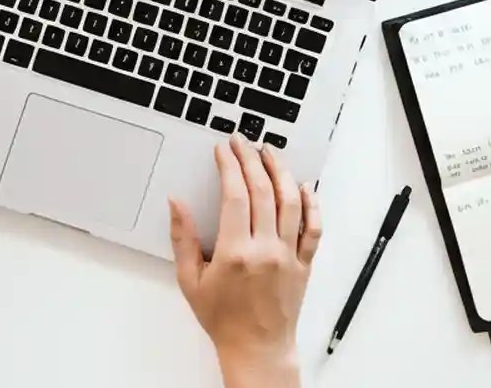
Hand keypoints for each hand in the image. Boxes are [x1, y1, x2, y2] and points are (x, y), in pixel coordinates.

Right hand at [169, 134, 322, 386]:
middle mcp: (265, 250)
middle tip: (242, 143)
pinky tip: (303, 186)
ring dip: (280, 172)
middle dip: (251, 159)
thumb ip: (182, 238)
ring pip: (291, 202)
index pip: (235, 194)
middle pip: (263, 190)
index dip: (229, 165)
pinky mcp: (305, 263)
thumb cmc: (222, 318)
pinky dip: (312, 204)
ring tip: (269, 154)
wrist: (256, 348)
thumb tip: (176, 203)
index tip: (223, 150)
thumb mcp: (189, 280)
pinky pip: (314, 228)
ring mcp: (289, 256)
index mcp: (235, 253)